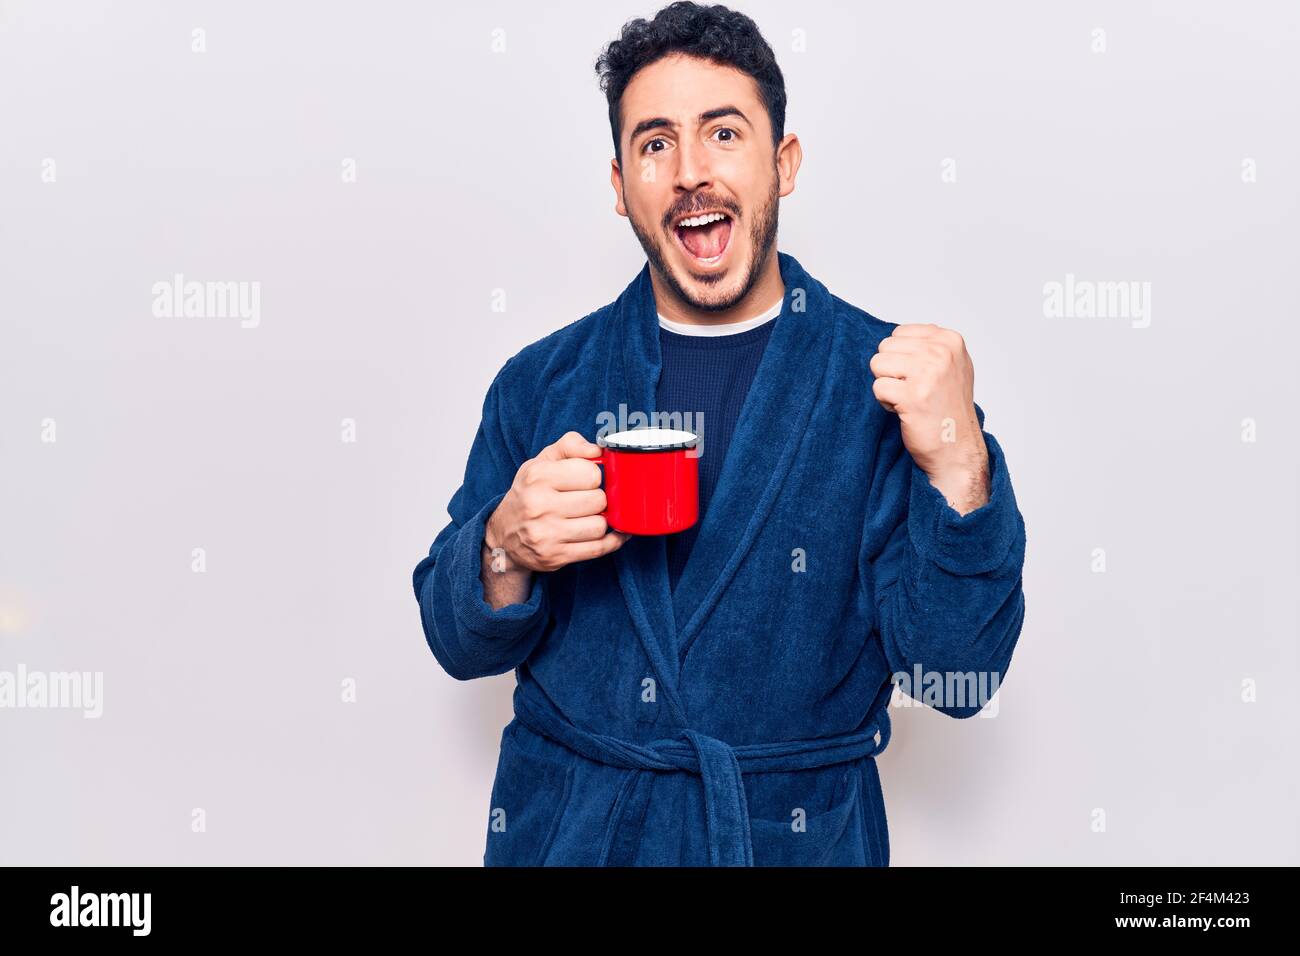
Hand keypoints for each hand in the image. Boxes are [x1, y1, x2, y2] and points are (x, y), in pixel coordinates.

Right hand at [485, 431, 630, 573]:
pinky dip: (611, 541)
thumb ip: (570, 446)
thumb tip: (598, 450)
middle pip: (598, 500)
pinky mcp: (555, 556)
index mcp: (537, 477)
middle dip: (598, 499)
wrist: (504, 535)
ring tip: (590, 516)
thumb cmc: (529, 494)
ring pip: (600, 526)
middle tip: (588, 500)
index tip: (585, 480)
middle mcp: (539, 505)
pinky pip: (598, 549)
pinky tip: (613, 534)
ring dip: (601, 521)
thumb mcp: (541, 462)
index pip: (590, 473)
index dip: (594, 476)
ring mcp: (546, 534)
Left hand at [869, 323, 989, 512]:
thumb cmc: (949, 409)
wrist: (957, 448)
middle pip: (885, 347)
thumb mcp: (952, 365)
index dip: (901, 358)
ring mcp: (928, 373)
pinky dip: (885, 402)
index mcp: (950, 340)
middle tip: (914, 390)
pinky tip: (905, 411)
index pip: (898, 334)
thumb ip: (928, 345)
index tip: (922, 377)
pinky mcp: (913, 395)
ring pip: (877, 364)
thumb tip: (895, 334)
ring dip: (887, 385)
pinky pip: (878, 387)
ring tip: (909, 399)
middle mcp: (941, 352)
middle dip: (891, 371)